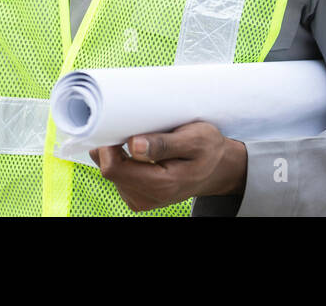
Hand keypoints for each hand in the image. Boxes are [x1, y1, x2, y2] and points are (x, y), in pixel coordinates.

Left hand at [88, 121, 247, 212]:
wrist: (217, 169)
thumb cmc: (208, 149)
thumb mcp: (194, 139)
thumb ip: (163, 144)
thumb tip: (133, 145)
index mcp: (160, 184)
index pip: (113, 169)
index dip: (107, 146)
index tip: (117, 126)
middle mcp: (147, 197)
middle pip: (108, 170)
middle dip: (112, 147)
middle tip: (131, 127)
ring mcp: (141, 199)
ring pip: (110, 173)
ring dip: (118, 153)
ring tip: (141, 140)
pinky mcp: (138, 197)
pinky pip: (117, 177)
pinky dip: (122, 161)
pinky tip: (138, 152)